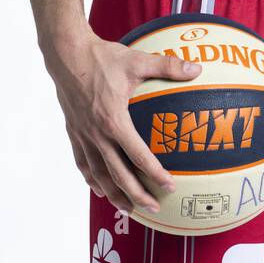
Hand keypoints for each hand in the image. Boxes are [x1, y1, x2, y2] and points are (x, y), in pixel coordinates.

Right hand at [42, 27, 201, 213]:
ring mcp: (83, 135)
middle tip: (153, 208)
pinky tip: (99, 189)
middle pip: (118, 174)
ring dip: (113, 194)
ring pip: (98, 175)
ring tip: (128, 208)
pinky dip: (91, 179)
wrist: (66, 54)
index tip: (170, 186)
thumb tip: (197, 69)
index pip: (138, 156)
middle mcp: (97, 134)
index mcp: (114, 121)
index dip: (155, 174)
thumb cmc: (101, 58)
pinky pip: (82, 163)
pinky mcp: (74, 132)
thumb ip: (168, 67)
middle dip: (136, 195)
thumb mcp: (137, 61)